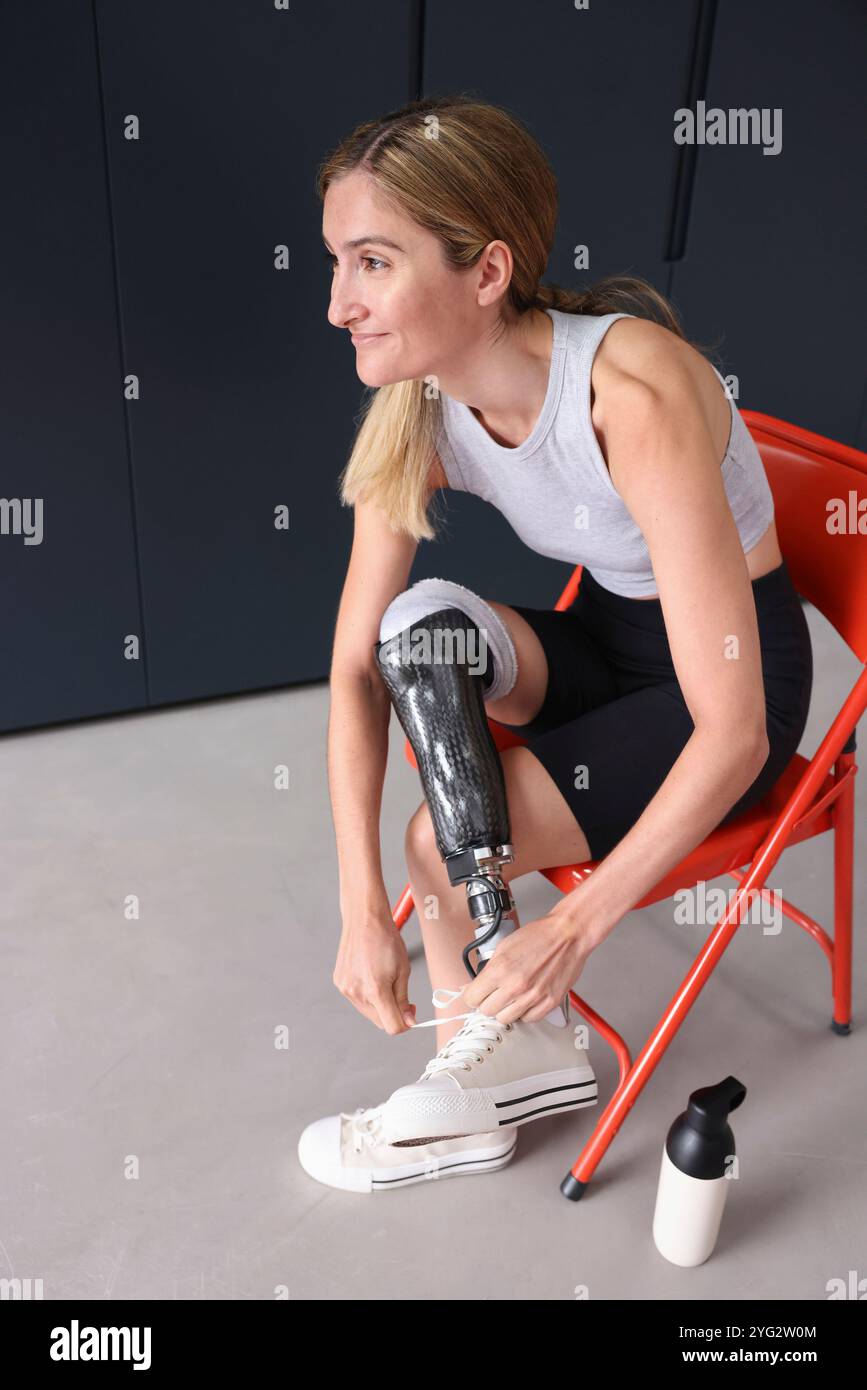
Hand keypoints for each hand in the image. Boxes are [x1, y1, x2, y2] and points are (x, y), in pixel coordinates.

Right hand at [333, 906, 415, 1035]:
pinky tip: (371, 976)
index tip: (410, 1014)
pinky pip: (357, 999)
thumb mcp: (403, 970)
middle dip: (393, 1014)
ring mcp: (345, 988)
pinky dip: (367, 995)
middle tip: (402, 997)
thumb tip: (408, 1021)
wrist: (364, 919)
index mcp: (376, 990)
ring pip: (368, 1012)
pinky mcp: (339, 983)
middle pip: (380, 1021)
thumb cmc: (386, 940)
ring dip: (380, 1005)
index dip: (405, 1024)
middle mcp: (357, 993)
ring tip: (384, 980)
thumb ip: (404, 1000)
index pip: (392, 1026)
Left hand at [460, 903, 599, 1024]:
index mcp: (500, 970)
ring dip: (506, 1009)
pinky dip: (525, 1012)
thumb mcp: (504, 945)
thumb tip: (477, 985)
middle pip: (487, 1011)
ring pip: (506, 1019)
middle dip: (487, 1002)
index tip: (476, 994)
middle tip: (494, 994)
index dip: (472, 995)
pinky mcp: (549, 1003)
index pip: (471, 998)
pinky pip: (528, 1019)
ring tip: (512, 996)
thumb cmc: (539, 935)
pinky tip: (527, 998)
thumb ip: (489, 968)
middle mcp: (515, 986)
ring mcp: (533, 997)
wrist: (567, 935)